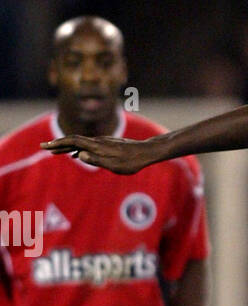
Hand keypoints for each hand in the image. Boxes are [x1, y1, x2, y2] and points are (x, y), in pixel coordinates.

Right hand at [40, 133, 162, 174]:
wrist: (147, 152)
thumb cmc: (132, 161)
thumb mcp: (115, 165)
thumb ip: (96, 160)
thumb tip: (79, 155)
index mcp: (97, 145)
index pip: (73, 141)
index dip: (59, 143)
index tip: (46, 146)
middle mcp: (98, 141)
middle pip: (74, 140)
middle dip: (58, 144)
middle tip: (43, 146)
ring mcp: (102, 142)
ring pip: (80, 143)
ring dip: (66, 146)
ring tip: (55, 151)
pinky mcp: (107, 145)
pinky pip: (88, 146)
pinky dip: (78, 149)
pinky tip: (76, 155)